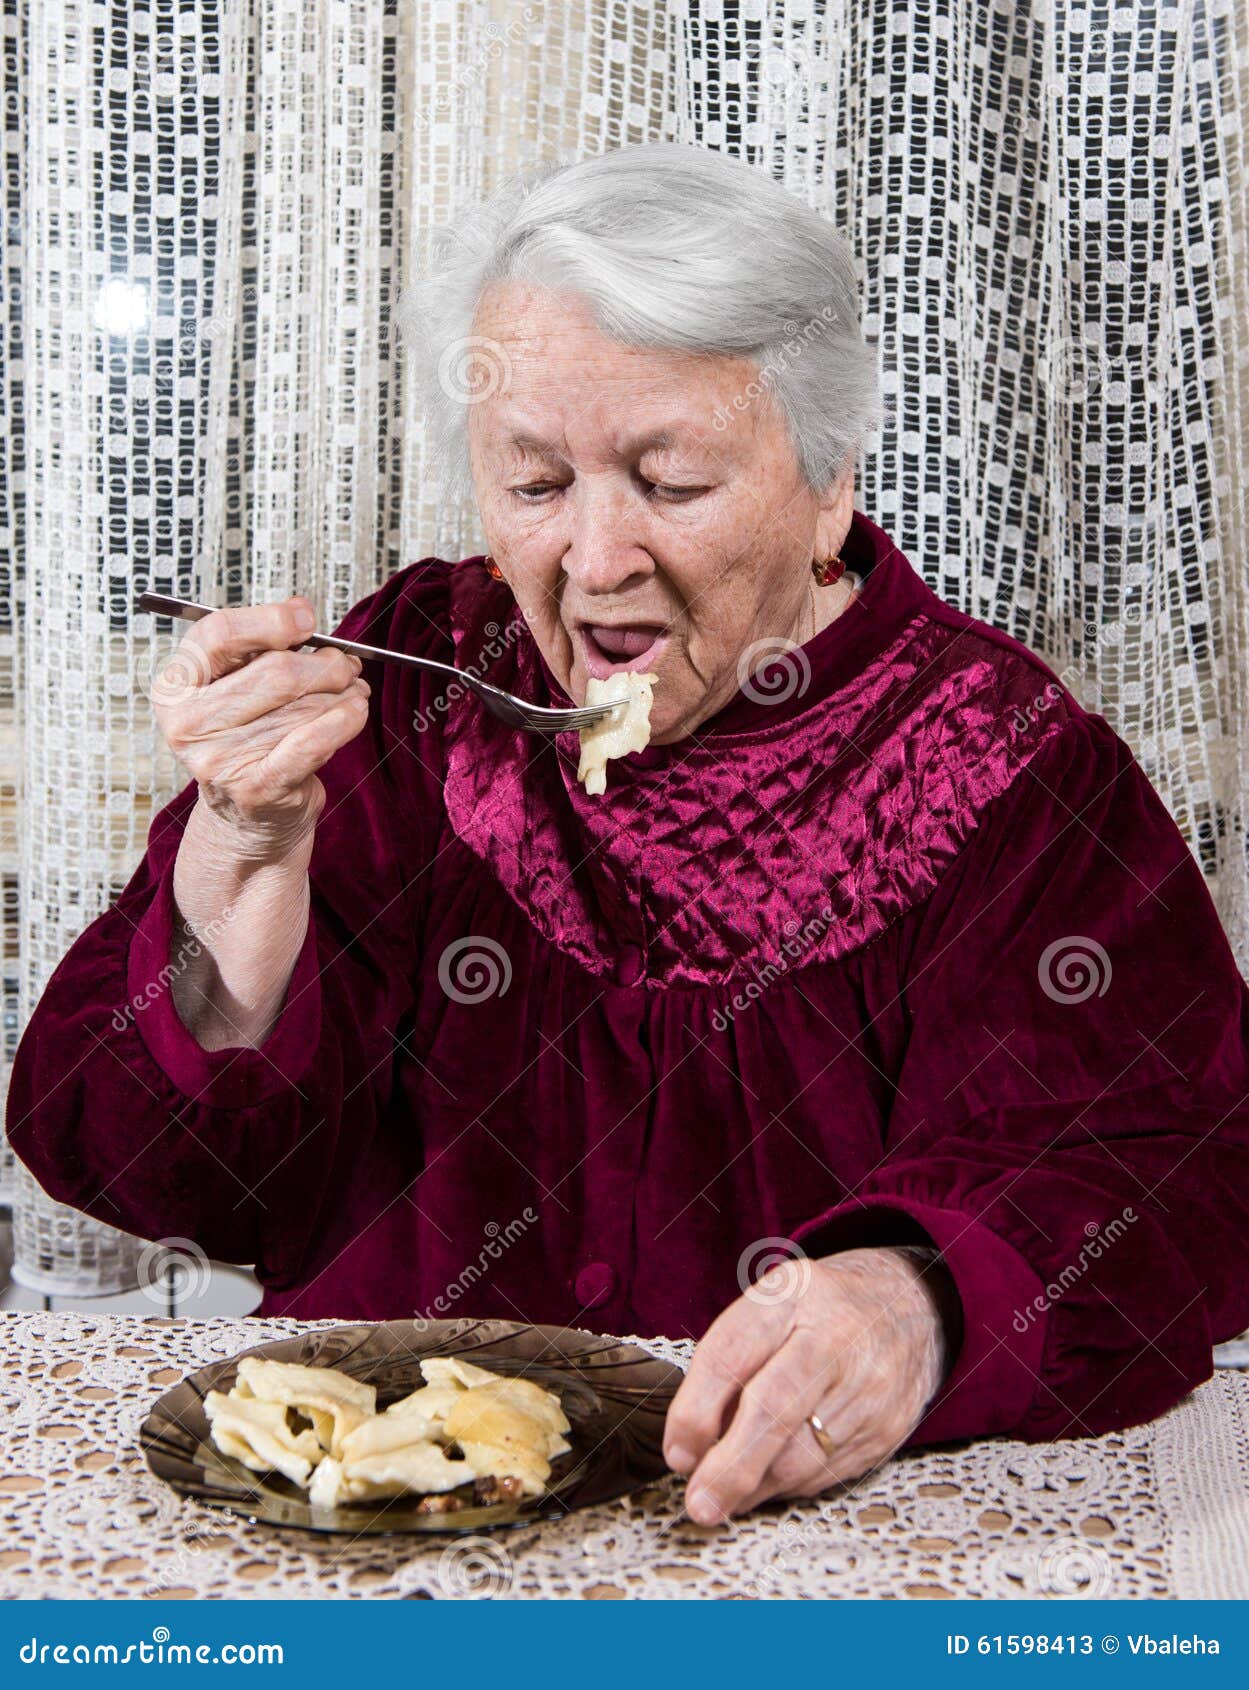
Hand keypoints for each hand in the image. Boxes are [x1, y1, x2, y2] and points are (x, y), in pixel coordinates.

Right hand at [152, 596, 370, 862]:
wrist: (248, 814)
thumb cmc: (248, 736)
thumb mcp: (239, 684)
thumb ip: (263, 645)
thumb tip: (301, 611)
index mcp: (175, 686)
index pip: (218, 633)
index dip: (271, 621)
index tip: (308, 620)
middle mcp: (188, 724)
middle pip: (274, 671)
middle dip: (324, 664)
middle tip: (346, 664)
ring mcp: (218, 761)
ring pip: (302, 707)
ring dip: (340, 695)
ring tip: (352, 692)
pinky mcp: (255, 789)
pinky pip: (312, 742)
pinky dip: (343, 721)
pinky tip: (354, 711)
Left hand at [663, 1245, 958, 1524]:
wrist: (907, 1310)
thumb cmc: (816, 1314)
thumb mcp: (769, 1308)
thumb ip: (727, 1362)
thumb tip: (690, 1445)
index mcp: (791, 1298)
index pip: (733, 1354)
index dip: (697, 1411)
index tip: (678, 1455)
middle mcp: (834, 1338)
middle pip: (774, 1411)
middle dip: (729, 1467)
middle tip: (700, 1503)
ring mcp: (868, 1386)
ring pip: (800, 1457)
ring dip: (755, 1485)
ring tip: (728, 1491)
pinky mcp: (888, 1428)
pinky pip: (827, 1474)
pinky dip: (791, 1485)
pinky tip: (772, 1477)